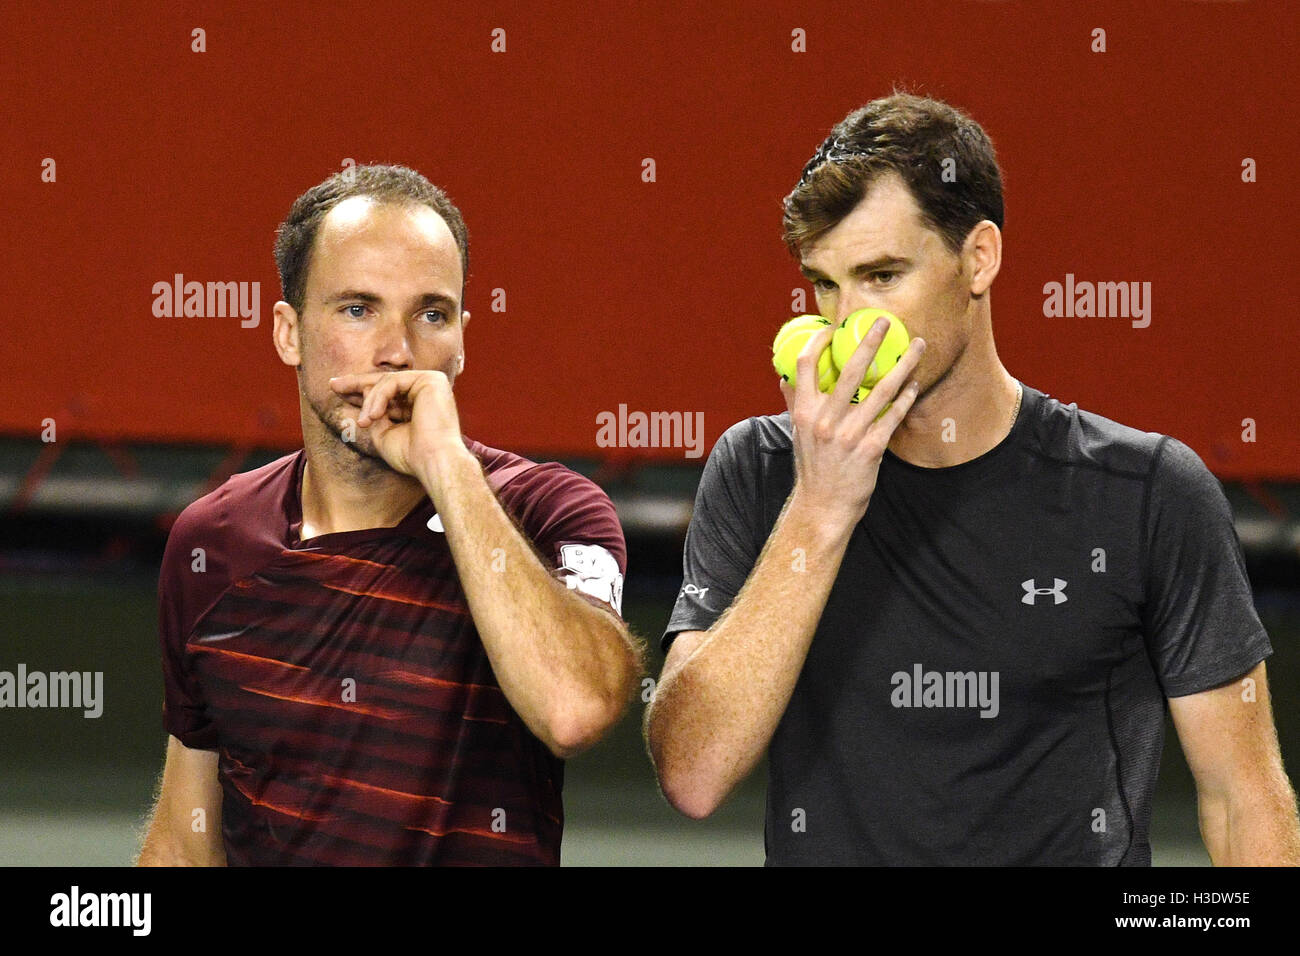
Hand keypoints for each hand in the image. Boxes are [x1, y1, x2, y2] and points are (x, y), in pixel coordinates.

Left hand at [328, 370, 467, 486]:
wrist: (434, 462)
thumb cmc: (411, 455)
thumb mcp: (383, 432)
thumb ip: (373, 413)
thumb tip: (359, 393)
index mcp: (418, 404)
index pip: (387, 393)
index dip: (361, 392)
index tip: (337, 391)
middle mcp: (427, 391)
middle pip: (386, 381)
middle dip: (356, 384)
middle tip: (333, 385)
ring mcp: (431, 383)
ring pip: (387, 382)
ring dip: (369, 402)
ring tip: (364, 422)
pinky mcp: (432, 380)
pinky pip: (393, 382)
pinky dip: (379, 397)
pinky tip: (373, 416)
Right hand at [778, 317, 925, 528]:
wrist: (824, 506)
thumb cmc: (813, 468)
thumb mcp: (797, 434)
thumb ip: (794, 403)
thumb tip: (785, 376)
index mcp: (805, 412)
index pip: (806, 364)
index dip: (819, 340)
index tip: (834, 326)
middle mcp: (826, 420)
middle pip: (850, 369)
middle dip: (869, 341)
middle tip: (883, 322)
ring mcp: (849, 434)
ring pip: (881, 390)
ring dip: (902, 365)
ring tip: (916, 346)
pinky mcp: (871, 448)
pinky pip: (893, 416)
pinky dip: (905, 398)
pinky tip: (914, 385)